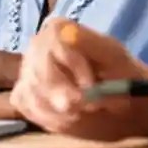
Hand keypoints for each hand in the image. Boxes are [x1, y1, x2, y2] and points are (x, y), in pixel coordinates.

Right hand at [11, 18, 147, 141]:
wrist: (122, 102)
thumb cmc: (121, 76)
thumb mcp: (115, 57)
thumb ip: (92, 44)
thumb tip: (68, 34)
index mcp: (58, 30)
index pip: (52, 43)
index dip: (71, 66)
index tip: (92, 86)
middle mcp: (36, 47)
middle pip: (37, 70)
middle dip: (63, 94)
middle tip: (89, 108)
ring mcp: (27, 71)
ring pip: (31, 91)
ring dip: (61, 109)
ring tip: (86, 112)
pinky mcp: (25, 94)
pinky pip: (27, 106)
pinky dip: (49, 117)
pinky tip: (69, 117)